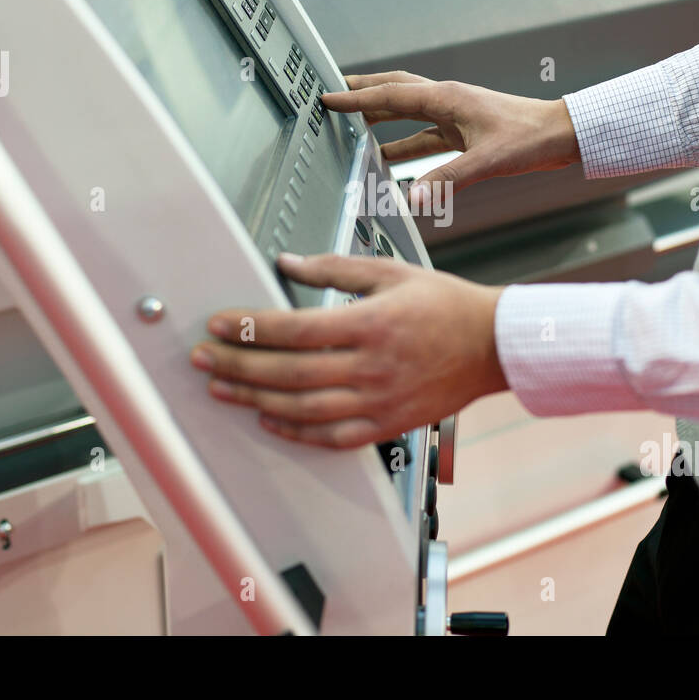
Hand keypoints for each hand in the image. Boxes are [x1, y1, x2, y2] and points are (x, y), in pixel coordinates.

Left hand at [189, 253, 507, 447]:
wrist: (493, 346)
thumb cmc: (447, 306)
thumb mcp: (391, 272)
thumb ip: (335, 267)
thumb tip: (288, 262)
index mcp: (371, 324)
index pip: (295, 329)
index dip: (250, 328)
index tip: (220, 324)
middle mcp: (372, 366)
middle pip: (289, 372)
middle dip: (239, 365)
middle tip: (204, 358)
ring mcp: (380, 400)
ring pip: (304, 409)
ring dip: (256, 399)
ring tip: (222, 388)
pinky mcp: (388, 424)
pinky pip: (333, 437)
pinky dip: (296, 432)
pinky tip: (270, 418)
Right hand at [323, 71, 580, 207]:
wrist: (564, 135)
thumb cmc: (532, 139)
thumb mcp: (485, 161)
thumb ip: (446, 180)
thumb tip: (411, 198)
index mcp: (447, 99)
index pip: (390, 96)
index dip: (356, 99)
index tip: (329, 98)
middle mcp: (448, 101)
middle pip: (394, 92)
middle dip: (362, 93)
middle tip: (334, 95)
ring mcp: (455, 115)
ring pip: (407, 113)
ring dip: (380, 119)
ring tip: (352, 128)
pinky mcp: (464, 132)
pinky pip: (423, 134)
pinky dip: (402, 142)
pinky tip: (391, 158)